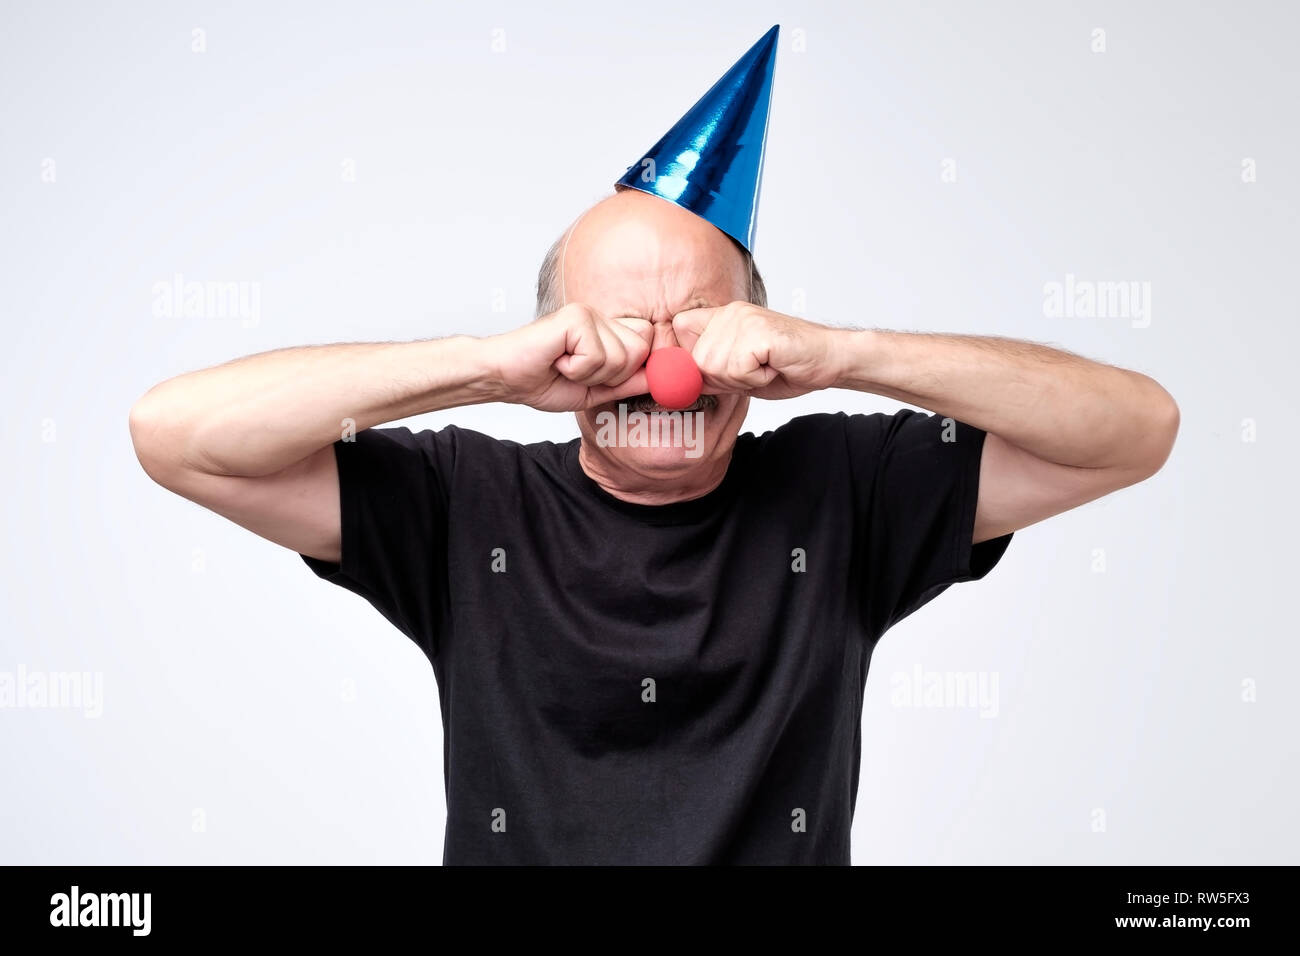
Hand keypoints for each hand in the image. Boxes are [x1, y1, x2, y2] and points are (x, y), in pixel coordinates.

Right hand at [491, 304, 653, 411]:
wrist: (505, 378)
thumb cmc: (542, 381)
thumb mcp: (596, 390)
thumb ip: (628, 382)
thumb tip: (663, 378)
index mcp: (607, 331)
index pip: (646, 345)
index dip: (629, 370)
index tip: (601, 379)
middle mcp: (601, 317)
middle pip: (640, 351)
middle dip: (611, 375)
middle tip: (578, 371)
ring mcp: (588, 314)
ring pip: (621, 357)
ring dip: (590, 374)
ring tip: (564, 365)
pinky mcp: (575, 317)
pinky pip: (597, 356)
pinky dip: (576, 369)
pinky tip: (556, 360)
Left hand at [671, 302, 845, 399]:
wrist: (829, 359)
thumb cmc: (789, 366)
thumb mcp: (740, 372)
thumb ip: (712, 371)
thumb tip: (681, 382)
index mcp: (724, 316)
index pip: (680, 327)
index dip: (691, 356)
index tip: (719, 370)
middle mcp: (731, 312)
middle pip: (697, 359)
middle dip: (723, 378)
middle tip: (754, 371)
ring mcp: (744, 319)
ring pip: (715, 366)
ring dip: (742, 380)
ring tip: (765, 367)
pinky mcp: (759, 331)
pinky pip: (738, 368)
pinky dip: (756, 379)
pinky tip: (773, 366)